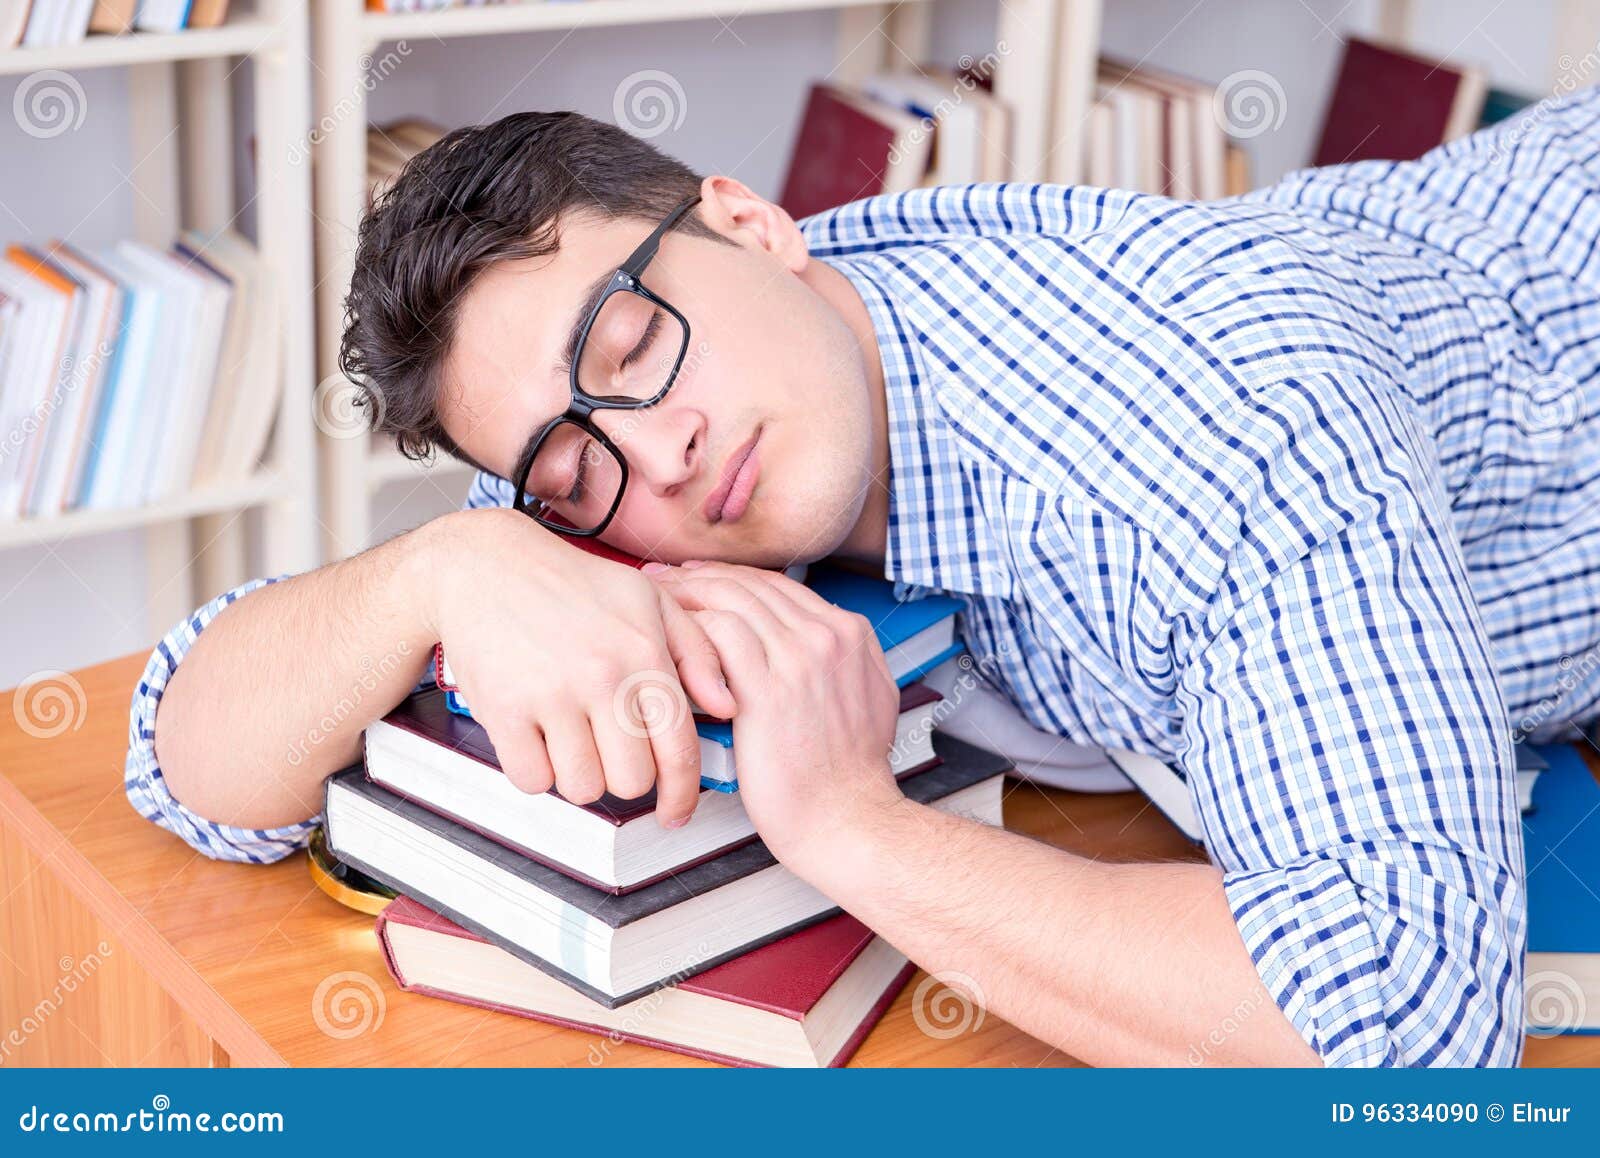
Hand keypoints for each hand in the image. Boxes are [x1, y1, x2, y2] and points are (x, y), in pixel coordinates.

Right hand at [420, 508, 736, 826]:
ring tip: (571, 738)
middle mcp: (602, 675)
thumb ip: (697, 652)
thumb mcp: (649, 600)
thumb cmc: (571, 584)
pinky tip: (537, 737)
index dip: (682, 795)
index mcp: (644, 652)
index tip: (675, 813)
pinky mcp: (504, 708)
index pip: (679, 748)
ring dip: (579, 775)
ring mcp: (551, 694)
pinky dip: (535, 770)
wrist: (488, 564)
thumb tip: (726, 704)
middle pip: (632, 781)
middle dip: (625, 778)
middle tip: (610, 753)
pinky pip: (531, 778)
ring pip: (583, 786)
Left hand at [643, 561, 903, 865]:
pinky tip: (667, 636)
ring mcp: (802, 659)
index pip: (778, 586)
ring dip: (687, 595)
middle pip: (751, 584)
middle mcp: (829, 637)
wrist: (847, 819)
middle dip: (700, 577)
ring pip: (731, 598)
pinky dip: (690, 627)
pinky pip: (720, 633)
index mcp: (851, 635)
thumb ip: (844, 661)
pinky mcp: (771, 688)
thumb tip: (814, 643)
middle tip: (664, 581)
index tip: (700, 580)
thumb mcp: (869, 700)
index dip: (731, 579)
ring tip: (655, 603)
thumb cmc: (847, 776)